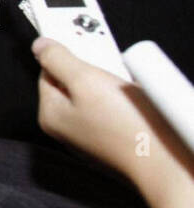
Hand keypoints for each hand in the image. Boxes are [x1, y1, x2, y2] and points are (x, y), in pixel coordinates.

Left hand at [34, 37, 193, 207]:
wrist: (167, 163)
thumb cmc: (127, 127)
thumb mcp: (86, 80)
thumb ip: (59, 59)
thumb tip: (40, 46)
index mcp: (51, 115)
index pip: (46, 72)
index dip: (65, 56)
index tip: (82, 44)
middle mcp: (67, 128)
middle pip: (72, 84)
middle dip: (94, 71)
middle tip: (111, 70)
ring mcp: (92, 135)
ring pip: (97, 95)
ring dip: (112, 85)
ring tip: (129, 89)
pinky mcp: (116, 139)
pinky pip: (115, 110)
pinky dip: (125, 101)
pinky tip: (138, 103)